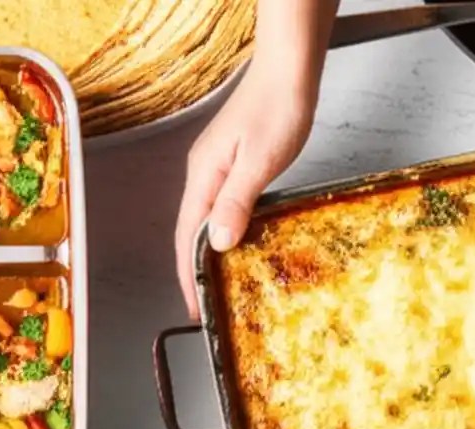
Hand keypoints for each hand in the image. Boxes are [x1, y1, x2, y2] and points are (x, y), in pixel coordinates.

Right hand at [173, 60, 316, 317]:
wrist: (287, 74)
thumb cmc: (277, 111)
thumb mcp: (259, 162)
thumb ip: (236, 202)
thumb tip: (217, 243)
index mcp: (204, 176)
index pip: (188, 236)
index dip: (188, 274)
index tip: (193, 307)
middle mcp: (203, 174)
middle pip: (191, 231)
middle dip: (194, 270)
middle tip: (206, 304)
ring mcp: (217, 167)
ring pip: (206, 219)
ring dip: (209, 252)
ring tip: (218, 284)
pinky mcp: (233, 163)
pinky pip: (222, 205)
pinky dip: (225, 230)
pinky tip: (238, 242)